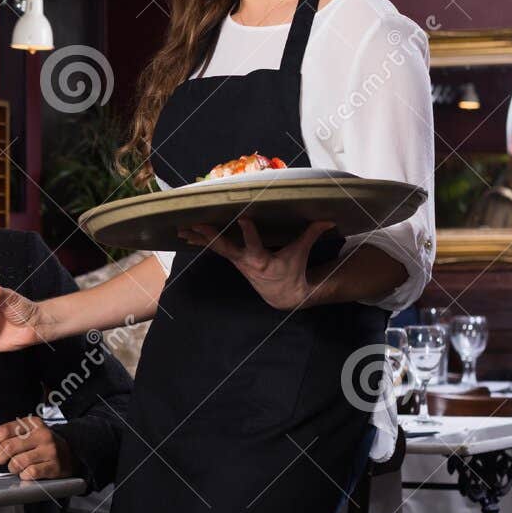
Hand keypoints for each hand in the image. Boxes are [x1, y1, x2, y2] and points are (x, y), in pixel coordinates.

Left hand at [0, 416, 75, 480]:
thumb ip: (7, 438)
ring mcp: (49, 450)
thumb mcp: (27, 433)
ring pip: (18, 462)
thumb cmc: (43, 444)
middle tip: (1, 460)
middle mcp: (41, 434)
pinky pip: (30, 474)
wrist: (71, 452)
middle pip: (9, 447)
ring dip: (12, 468)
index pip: (5, 430)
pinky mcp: (54, 466)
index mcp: (32, 423)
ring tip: (17, 467)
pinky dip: (24, 476)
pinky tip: (27, 473)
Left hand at [178, 217, 335, 310]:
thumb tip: (329, 219)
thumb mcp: (300, 253)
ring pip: (215, 248)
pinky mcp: (232, 259)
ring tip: (182, 228)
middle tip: (198, 225)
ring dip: (198, 238)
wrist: (281, 294)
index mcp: (262, 260)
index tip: (243, 218)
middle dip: (212, 237)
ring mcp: (236, 261)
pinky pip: (214, 249)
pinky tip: (186, 233)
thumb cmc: (292, 270)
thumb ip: (311, 234)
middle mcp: (245, 261)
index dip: (249, 232)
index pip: (255, 244)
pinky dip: (201, 241)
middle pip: (225, 248)